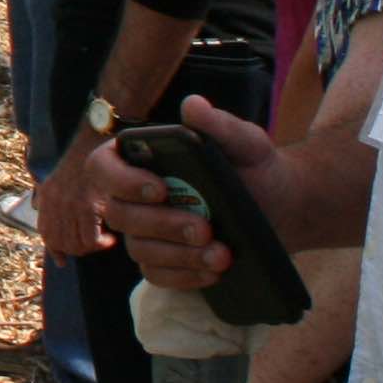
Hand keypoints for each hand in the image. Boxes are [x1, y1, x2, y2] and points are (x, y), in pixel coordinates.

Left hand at [34, 137, 111, 260]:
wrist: (98, 143)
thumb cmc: (86, 163)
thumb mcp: (61, 180)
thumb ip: (54, 204)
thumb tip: (52, 236)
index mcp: (47, 197)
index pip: (46, 233)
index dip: (54, 249)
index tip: (63, 259)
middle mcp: (55, 203)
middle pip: (60, 243)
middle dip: (77, 250)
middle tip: (94, 245)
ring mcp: (70, 205)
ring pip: (76, 245)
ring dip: (91, 248)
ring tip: (104, 241)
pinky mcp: (88, 206)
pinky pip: (91, 239)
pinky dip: (101, 244)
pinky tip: (111, 237)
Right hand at [100, 96, 281, 288]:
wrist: (281, 206)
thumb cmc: (254, 167)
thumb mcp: (246, 143)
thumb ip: (220, 124)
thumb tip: (192, 105)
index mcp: (141, 159)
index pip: (102, 167)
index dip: (121, 181)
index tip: (159, 189)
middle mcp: (133, 196)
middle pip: (120, 215)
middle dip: (163, 225)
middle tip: (205, 228)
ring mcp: (145, 232)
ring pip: (139, 250)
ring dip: (179, 255)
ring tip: (223, 255)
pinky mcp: (162, 261)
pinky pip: (157, 275)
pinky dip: (185, 276)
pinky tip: (214, 272)